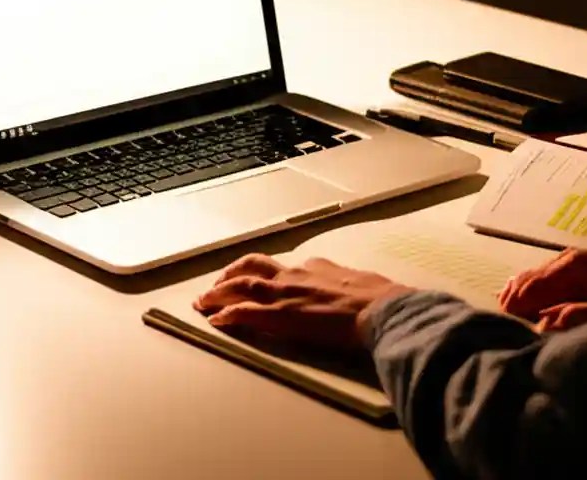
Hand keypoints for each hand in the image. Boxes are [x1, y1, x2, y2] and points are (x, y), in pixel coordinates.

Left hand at [193, 253, 413, 350]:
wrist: (382, 310)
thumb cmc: (382, 299)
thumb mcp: (364, 283)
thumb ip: (351, 285)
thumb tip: (357, 289)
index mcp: (317, 267)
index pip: (284, 267)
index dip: (267, 273)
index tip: (259, 279)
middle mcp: (296, 275)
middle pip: (253, 267)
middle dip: (231, 274)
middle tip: (217, 285)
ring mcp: (285, 294)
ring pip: (240, 286)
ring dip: (218, 293)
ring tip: (204, 301)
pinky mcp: (279, 316)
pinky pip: (244, 313)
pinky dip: (226, 315)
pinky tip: (215, 320)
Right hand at [499, 248, 586, 331]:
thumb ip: (580, 314)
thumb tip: (543, 323)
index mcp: (575, 267)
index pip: (534, 285)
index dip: (517, 305)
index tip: (504, 323)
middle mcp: (571, 259)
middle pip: (531, 278)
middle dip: (514, 297)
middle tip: (498, 319)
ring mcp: (576, 262)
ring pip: (537, 275)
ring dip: (520, 291)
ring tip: (503, 307)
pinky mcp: (582, 268)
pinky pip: (547, 275)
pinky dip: (532, 286)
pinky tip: (521, 293)